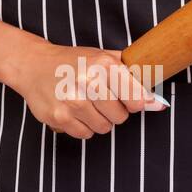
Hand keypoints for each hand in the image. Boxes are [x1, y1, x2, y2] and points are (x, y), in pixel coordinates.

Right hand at [2, 40, 165, 138]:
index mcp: (103, 64)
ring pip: (104, 128)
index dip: (135, 102)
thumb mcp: (103, 57)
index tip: (129, 99)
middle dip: (115, 111)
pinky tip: (74, 111)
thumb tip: (159, 103)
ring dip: (99, 120)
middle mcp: (88, 81)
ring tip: (86, 103)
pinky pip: (86, 135)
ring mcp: (73, 101)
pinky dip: (83, 126)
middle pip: (121, 117)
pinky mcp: (60, 118)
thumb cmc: (73, 62)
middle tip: (100, 98)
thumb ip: (133, 77)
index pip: (137, 99)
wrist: (32, 66)